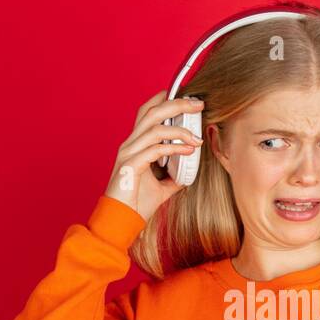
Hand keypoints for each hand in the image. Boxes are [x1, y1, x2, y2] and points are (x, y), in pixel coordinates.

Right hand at [104, 90, 204, 221]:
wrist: (121, 221)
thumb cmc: (136, 203)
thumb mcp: (162, 187)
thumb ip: (174, 175)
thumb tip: (189, 172)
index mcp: (135, 145)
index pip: (148, 112)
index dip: (165, 100)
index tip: (188, 98)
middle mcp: (130, 144)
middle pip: (152, 112)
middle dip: (176, 104)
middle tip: (198, 104)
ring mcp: (128, 153)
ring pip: (154, 128)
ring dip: (179, 130)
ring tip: (197, 138)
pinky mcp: (130, 165)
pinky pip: (155, 150)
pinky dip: (174, 148)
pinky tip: (189, 150)